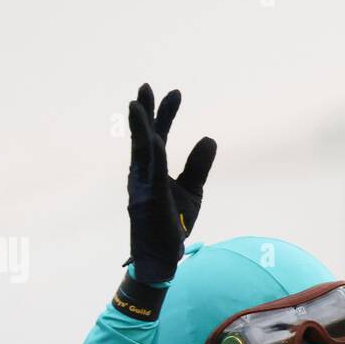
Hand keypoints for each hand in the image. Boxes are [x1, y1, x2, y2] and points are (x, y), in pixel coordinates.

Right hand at [126, 83, 216, 283]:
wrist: (164, 256)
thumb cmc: (174, 224)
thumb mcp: (193, 191)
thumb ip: (198, 166)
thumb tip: (209, 137)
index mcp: (153, 169)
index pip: (158, 135)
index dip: (165, 114)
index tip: (176, 93)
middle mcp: (143, 173)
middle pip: (143, 137)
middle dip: (144, 112)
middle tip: (146, 86)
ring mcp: (142, 186)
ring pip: (140, 152)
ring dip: (138, 128)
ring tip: (135, 104)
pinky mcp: (146, 201)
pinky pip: (149, 175)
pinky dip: (151, 156)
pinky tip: (153, 138)